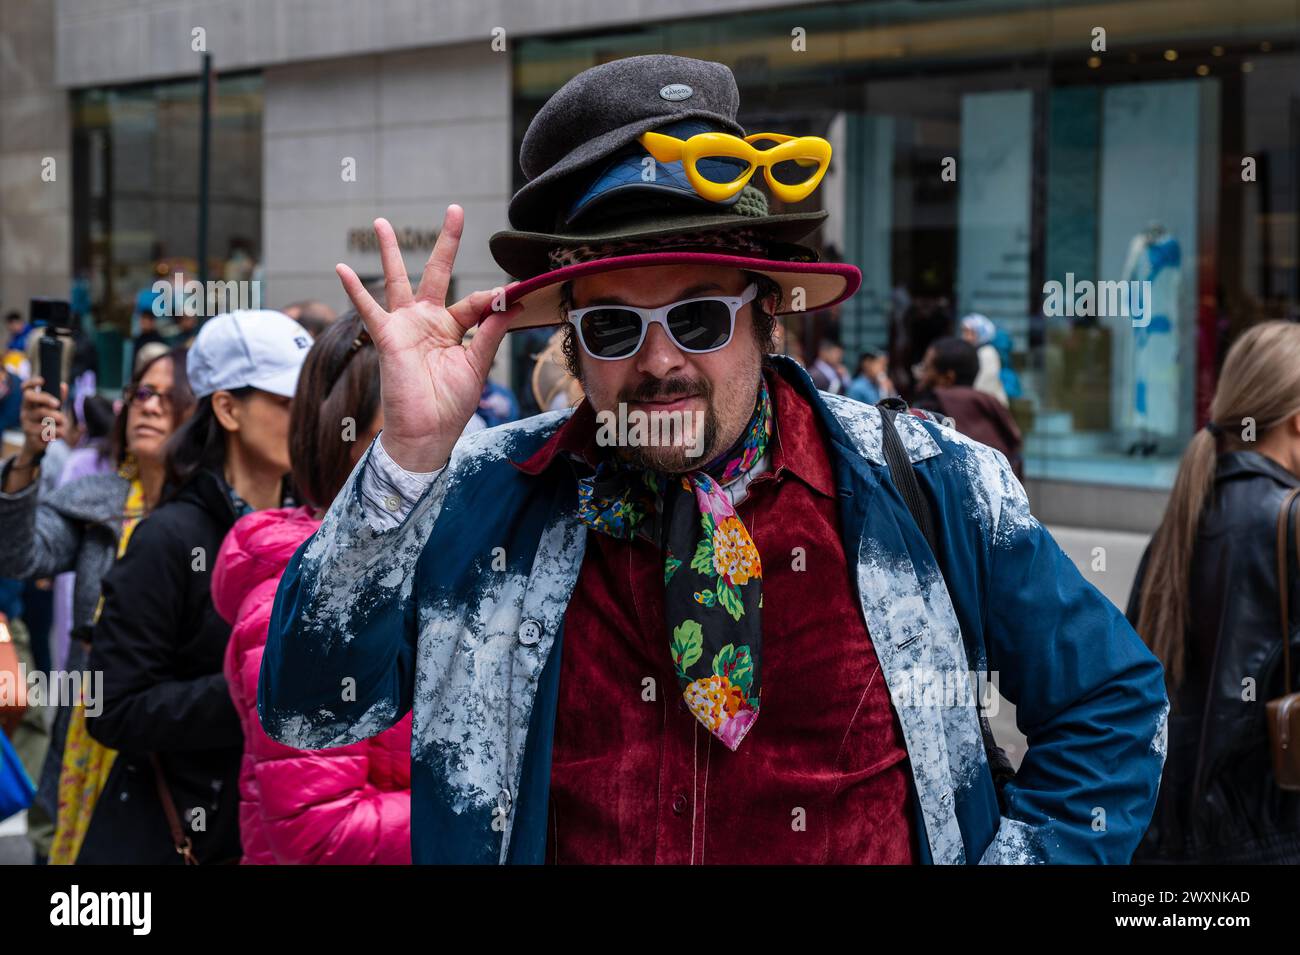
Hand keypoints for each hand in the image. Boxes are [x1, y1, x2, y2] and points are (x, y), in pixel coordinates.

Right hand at [17, 376, 66, 462]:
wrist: (37, 443)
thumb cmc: (46, 423)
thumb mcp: (53, 411)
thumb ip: (59, 398)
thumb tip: (63, 385)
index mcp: (30, 401)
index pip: (26, 388)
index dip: (32, 382)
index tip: (42, 381)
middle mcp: (25, 409)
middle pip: (31, 397)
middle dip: (45, 398)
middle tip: (58, 404)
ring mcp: (25, 421)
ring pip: (43, 416)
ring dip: (59, 420)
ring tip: (63, 423)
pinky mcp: (29, 433)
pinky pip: (47, 430)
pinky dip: (58, 432)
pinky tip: (59, 433)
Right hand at [335, 205, 521, 471]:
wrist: (427, 432)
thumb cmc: (451, 404)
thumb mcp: (477, 365)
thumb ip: (491, 333)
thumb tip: (512, 303)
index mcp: (455, 329)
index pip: (476, 302)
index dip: (495, 299)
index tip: (514, 295)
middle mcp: (430, 321)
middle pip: (438, 273)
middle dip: (446, 242)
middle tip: (455, 209)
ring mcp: (407, 326)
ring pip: (398, 279)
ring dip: (391, 251)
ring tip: (381, 222)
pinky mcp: (388, 336)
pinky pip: (368, 309)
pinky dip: (354, 289)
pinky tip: (342, 267)